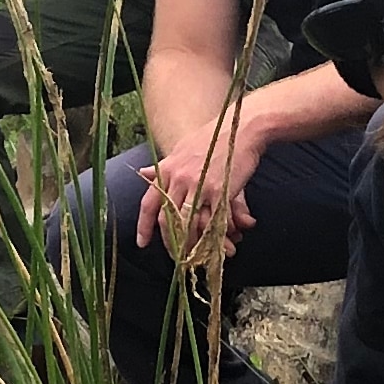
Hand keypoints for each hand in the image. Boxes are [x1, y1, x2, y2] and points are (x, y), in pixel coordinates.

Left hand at [135, 119, 269, 266]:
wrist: (241, 127)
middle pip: (167, 219)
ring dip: (190, 244)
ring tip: (193, 256)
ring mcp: (199, 185)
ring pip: (188, 224)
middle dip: (170, 241)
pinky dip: (212, 236)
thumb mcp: (181, 149)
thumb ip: (163, 165)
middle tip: (176, 256)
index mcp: (167, 169)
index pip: (149, 203)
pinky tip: (213, 245)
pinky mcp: (219, 191)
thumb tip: (142, 172)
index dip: (144, 226)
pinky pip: (212, 220)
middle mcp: (179, 178)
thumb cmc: (213, 137)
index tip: (141, 243)